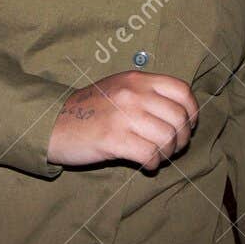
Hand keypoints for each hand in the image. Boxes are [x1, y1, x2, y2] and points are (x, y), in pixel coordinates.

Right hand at [46, 71, 198, 170]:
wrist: (53, 123)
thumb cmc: (89, 109)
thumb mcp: (119, 88)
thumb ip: (146, 93)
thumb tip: (180, 112)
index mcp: (137, 79)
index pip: (182, 90)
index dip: (192, 111)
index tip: (187, 125)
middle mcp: (133, 94)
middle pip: (179, 118)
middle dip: (181, 138)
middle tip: (172, 148)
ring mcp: (124, 116)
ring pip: (168, 138)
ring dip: (168, 153)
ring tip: (157, 156)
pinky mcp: (114, 140)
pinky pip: (150, 154)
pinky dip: (154, 163)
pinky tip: (147, 164)